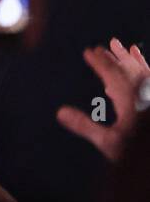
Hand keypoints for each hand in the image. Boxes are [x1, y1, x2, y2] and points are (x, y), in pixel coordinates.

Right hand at [56, 38, 148, 160]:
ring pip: (144, 72)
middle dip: (114, 58)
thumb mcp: (110, 143)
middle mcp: (146, 92)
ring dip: (132, 60)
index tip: (88, 52)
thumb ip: (85, 126)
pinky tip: (145, 67)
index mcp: (131, 98)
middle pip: (128, 69)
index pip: (112, 73)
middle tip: (100, 48)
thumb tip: (60, 112)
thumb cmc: (140, 153)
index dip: (99, 62)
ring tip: (125, 47)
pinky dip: (147, 69)